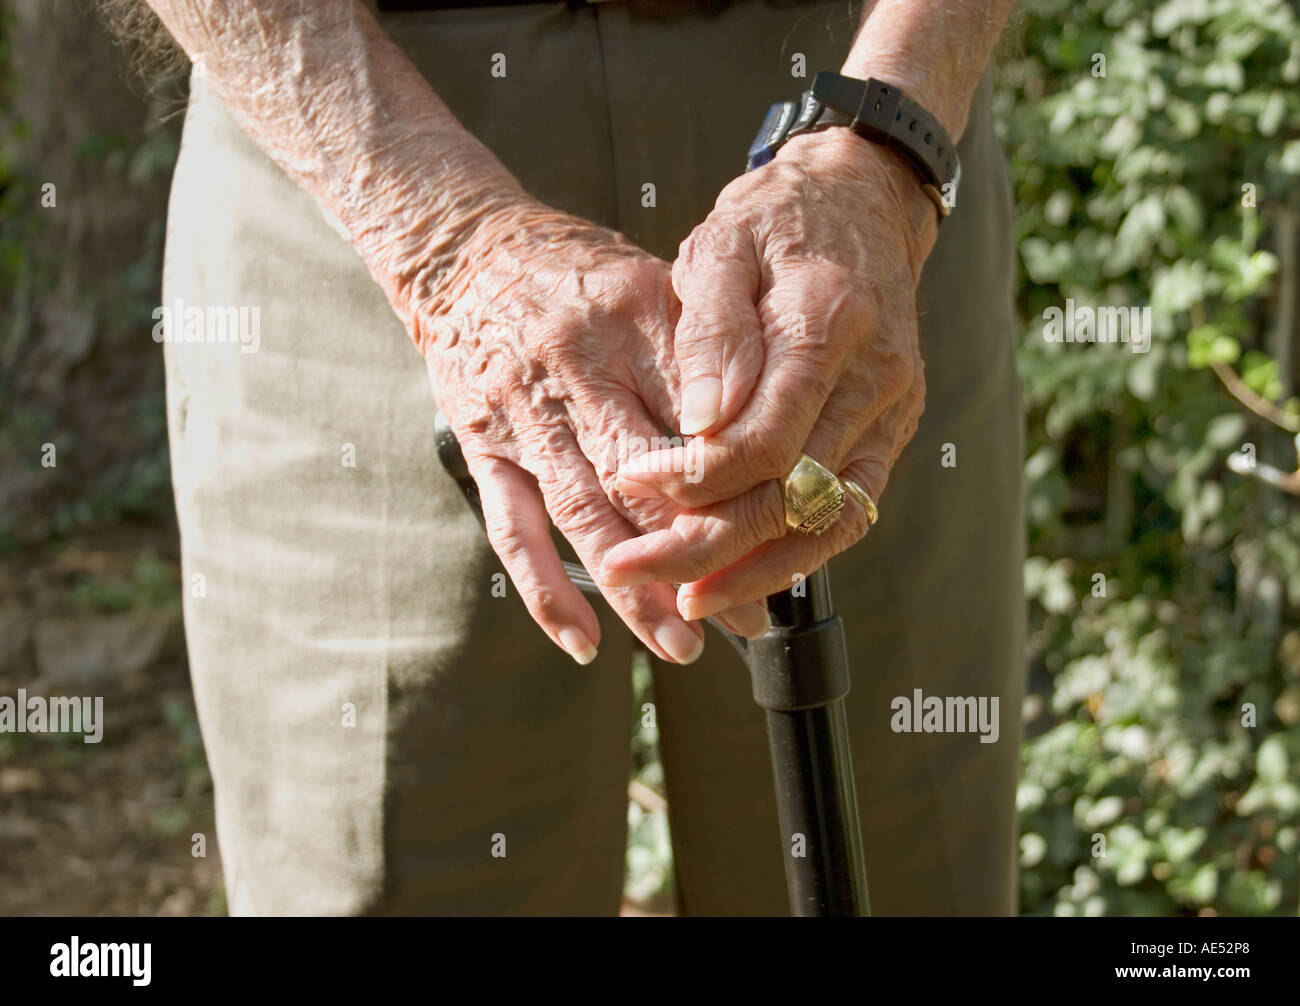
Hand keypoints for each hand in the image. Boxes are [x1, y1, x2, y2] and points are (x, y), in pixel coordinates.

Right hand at [416, 198, 768, 664]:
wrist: (461, 248)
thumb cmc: (574, 271)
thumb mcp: (651, 281)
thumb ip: (706, 351)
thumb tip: (771, 433)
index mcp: (635, 316)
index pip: (702, 418)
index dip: (746, 487)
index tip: (785, 537)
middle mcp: (581, 366)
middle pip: (650, 478)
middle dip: (705, 552)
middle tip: (751, 614)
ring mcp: (527, 413)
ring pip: (589, 517)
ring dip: (636, 591)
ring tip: (683, 645)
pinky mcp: (484, 446)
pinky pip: (514, 530)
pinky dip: (547, 591)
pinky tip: (584, 640)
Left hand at [599, 129, 938, 620]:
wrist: (865, 199)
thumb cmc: (776, 221)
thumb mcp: (722, 248)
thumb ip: (713, 336)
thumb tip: (701, 425)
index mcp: (829, 321)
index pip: (763, 438)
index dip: (695, 478)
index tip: (632, 486)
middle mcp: (875, 376)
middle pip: (792, 493)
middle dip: (709, 544)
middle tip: (636, 571)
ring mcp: (894, 410)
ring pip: (827, 519)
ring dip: (755, 569)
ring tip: (688, 600)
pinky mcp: (895, 430)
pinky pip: (851, 512)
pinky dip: (799, 552)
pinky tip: (745, 576)